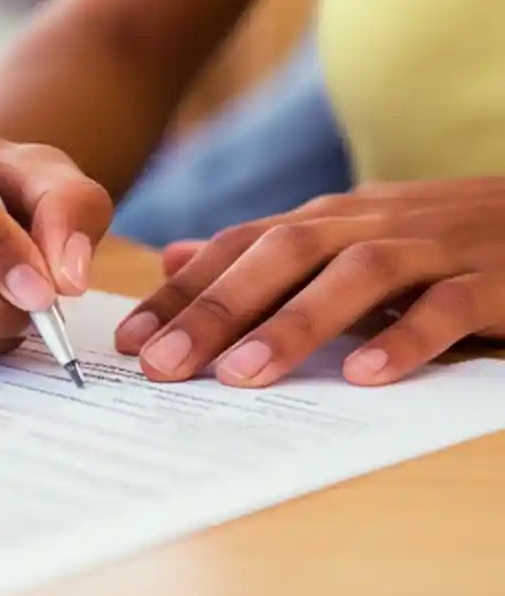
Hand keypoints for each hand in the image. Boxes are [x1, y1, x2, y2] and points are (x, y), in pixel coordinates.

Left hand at [115, 178, 504, 386]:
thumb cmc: (432, 240)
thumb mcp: (339, 238)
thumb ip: (259, 252)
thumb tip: (171, 258)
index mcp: (328, 218)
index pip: (238, 247)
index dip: (181, 292)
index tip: (128, 341)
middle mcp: (371, 224)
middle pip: (282, 256)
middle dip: (216, 310)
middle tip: (161, 366)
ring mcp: (434, 248)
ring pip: (357, 275)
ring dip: (295, 324)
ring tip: (241, 376)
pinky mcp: (495, 280)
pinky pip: (448, 306)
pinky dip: (406, 337)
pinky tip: (364, 375)